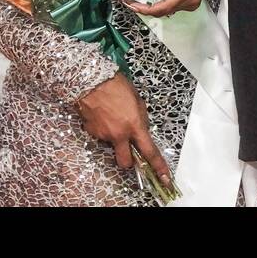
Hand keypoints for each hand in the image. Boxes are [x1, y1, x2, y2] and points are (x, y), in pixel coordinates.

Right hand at [75, 74, 174, 191]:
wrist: (92, 81)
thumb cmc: (116, 86)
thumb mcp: (137, 101)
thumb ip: (141, 118)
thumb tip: (141, 127)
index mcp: (135, 125)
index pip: (150, 152)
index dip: (158, 166)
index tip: (164, 176)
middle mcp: (120, 134)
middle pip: (126, 162)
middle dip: (128, 161)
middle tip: (129, 150)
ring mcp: (104, 135)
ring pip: (112, 145)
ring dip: (114, 137)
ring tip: (113, 117)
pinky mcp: (91, 132)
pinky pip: (100, 135)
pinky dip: (103, 128)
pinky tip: (103, 115)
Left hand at [123, 0, 207, 17]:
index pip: (166, 6)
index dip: (148, 9)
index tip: (134, 6)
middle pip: (165, 10)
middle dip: (146, 8)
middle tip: (130, 2)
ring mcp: (192, 1)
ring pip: (166, 11)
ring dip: (151, 8)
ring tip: (136, 1)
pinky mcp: (189, 1)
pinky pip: (171, 7)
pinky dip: (158, 5)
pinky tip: (148, 1)